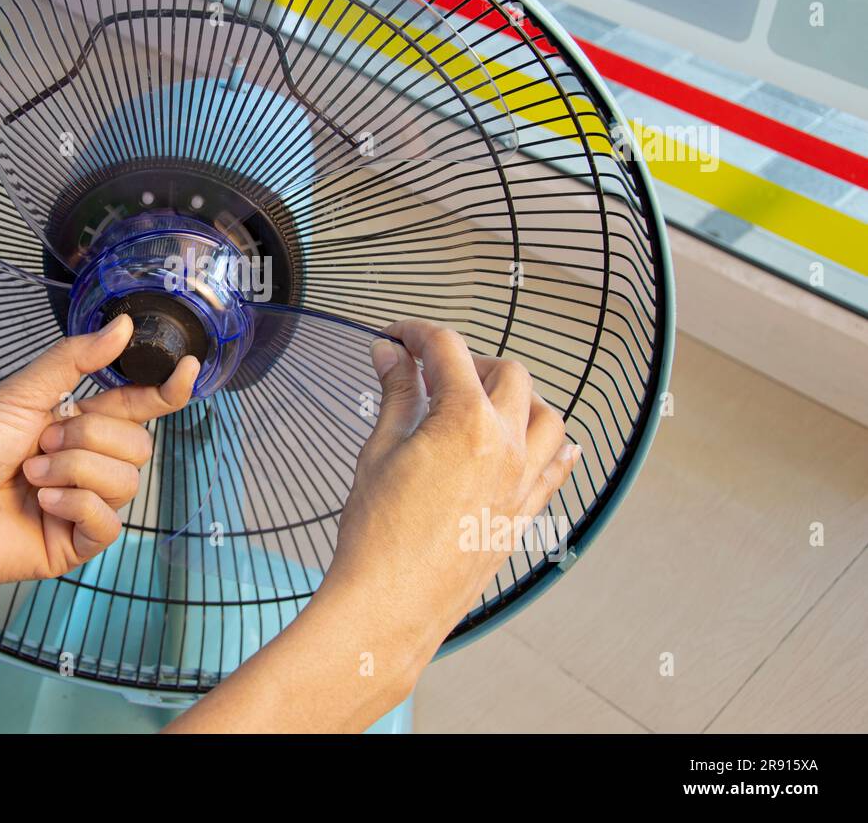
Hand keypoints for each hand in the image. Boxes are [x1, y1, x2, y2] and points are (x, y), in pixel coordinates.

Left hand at [0, 315, 198, 588]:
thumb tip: (121, 327)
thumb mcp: (22, 392)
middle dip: (90, 437)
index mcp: (78, 426)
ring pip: (126, 482)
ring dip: (74, 470)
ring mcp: (83, 507)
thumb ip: (74, 360)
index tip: (187, 369)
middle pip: (139, 445)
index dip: (166, 391)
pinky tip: (41, 502)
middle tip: (42, 443)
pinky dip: (75, 504)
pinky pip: (109, 521)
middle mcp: (87, 466)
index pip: (139, 408)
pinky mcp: (75, 545)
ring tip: (31, 475)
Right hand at [324, 320, 580, 683]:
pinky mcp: (524, 515)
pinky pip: (558, 468)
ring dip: (516, 397)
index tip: (395, 338)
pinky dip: (552, 445)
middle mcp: (506, 447)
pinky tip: (536, 440)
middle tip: (430, 370)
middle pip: (506, 372)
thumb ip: (394, 394)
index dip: (415, 333)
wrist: (390, 604)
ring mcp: (522, 482)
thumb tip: (389, 355)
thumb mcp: (378, 451)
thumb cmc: (378, 537)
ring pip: (546, 415)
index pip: (447, 350)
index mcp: (466, 422)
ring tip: (480, 401)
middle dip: (467, 361)